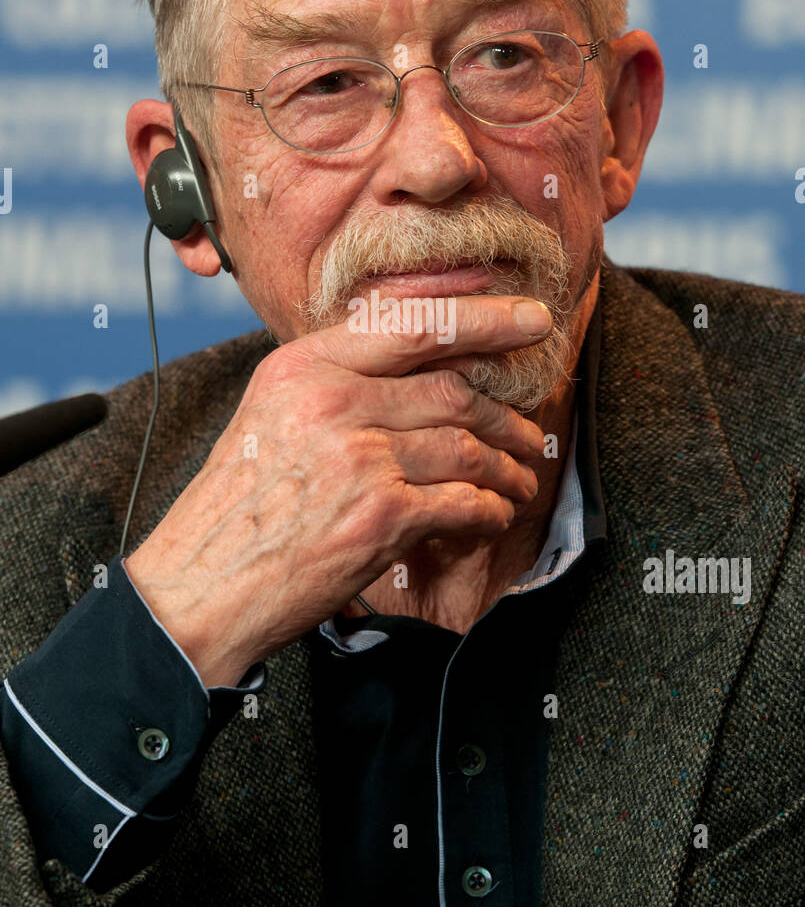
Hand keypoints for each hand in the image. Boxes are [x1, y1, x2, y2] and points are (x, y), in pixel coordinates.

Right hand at [124, 294, 550, 685]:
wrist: (201, 587)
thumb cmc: (238, 508)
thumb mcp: (270, 416)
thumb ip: (335, 385)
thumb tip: (416, 369)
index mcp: (302, 367)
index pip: (413, 324)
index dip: (484, 319)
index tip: (531, 320)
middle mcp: (331, 401)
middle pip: (452, 390)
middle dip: (507, 413)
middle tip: (531, 433)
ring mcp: (358, 457)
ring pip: (466, 447)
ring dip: (506, 468)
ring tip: (518, 481)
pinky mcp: (381, 514)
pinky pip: (464, 502)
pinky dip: (489, 511)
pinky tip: (493, 516)